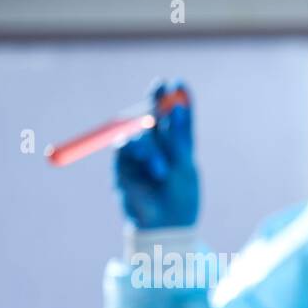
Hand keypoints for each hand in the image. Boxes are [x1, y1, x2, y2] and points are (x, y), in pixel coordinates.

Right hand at [114, 80, 198, 229]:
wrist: (164, 226)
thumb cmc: (181, 197)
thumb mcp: (185, 165)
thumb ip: (179, 135)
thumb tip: (178, 104)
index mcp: (175, 143)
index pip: (172, 114)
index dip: (173, 97)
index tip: (176, 82)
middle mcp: (156, 144)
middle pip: (151, 112)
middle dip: (155, 99)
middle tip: (161, 87)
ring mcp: (137, 151)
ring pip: (138, 129)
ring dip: (150, 145)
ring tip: (161, 171)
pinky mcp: (122, 161)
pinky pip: (124, 142)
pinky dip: (139, 151)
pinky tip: (153, 169)